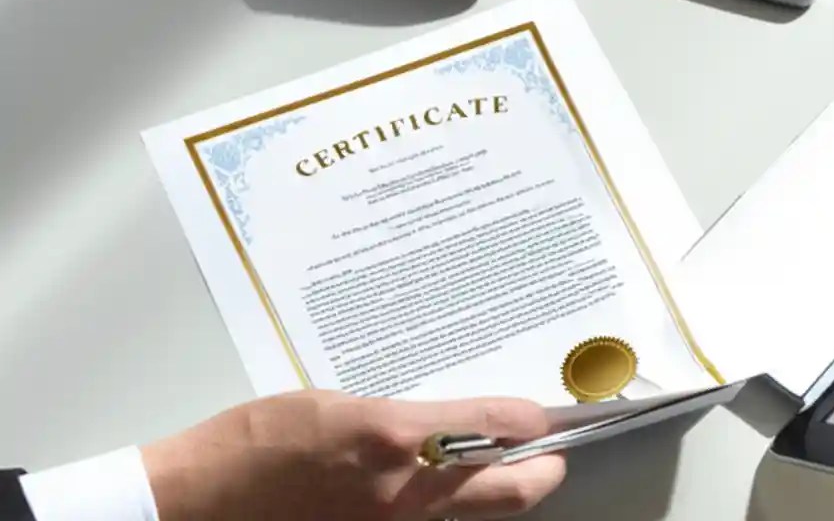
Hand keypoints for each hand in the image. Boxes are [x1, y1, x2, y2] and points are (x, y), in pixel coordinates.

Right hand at [140, 390, 564, 519]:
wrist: (201, 502)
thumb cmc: (255, 443)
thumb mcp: (331, 403)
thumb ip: (392, 414)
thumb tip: (432, 421)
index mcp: (392, 435)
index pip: (491, 427)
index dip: (528, 421)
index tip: (542, 416)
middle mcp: (403, 488)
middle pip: (508, 492)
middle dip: (543, 473)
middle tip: (553, 458)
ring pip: (474, 514)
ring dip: (498, 492)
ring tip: (506, 470)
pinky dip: (447, 507)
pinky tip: (438, 488)